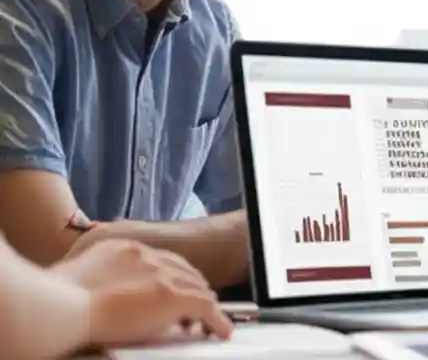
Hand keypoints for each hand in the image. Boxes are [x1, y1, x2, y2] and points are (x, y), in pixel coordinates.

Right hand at [57, 239, 232, 345]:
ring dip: (203, 303)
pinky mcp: (171, 295)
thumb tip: (104, 298)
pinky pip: (204, 306)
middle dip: (190, 287)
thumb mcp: (78, 280)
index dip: (169, 276)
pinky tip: (219, 330)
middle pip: (181, 269)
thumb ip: (99, 282)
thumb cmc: (56, 302)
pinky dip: (216, 318)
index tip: (172, 287)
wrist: (60, 308)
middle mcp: (144, 255)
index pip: (157, 260)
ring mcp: (160, 273)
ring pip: (195, 286)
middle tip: (195, 306)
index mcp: (122, 249)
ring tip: (208, 319)